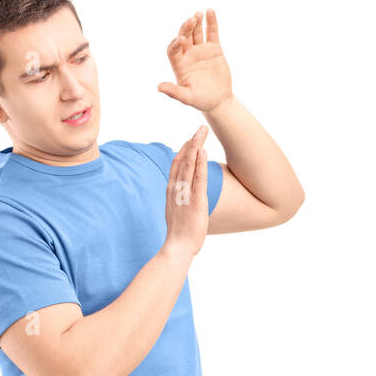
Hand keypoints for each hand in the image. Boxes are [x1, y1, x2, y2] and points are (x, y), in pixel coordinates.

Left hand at [156, 9, 232, 112]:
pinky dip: (211, 22)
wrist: (219, 101)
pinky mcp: (214, 49)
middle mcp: (188, 55)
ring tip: (199, 14)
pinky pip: (212, 33)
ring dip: (197, 22)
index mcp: (179, 64)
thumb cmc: (201, 101)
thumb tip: (158, 87)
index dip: (175, 44)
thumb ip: (174, 92)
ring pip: (197, 32)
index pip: (173, 50)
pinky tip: (210, 11)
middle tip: (191, 20)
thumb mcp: (188, 98)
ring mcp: (201, 50)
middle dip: (186, 28)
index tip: (180, 39)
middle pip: (184, 36)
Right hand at [163, 126, 209, 257]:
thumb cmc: (180, 234)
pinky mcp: (195, 201)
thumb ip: (179, 200)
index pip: (176, 165)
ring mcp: (184, 194)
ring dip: (196, 146)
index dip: (183, 150)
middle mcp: (176, 189)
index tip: (191, 138)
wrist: (177, 247)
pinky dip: (200, 163)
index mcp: (171, 191)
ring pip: (189, 165)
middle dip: (191, 142)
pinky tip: (203, 151)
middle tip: (200, 128)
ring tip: (202, 131)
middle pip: (182, 160)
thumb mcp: (177, 212)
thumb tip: (185, 196)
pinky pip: (197, 178)